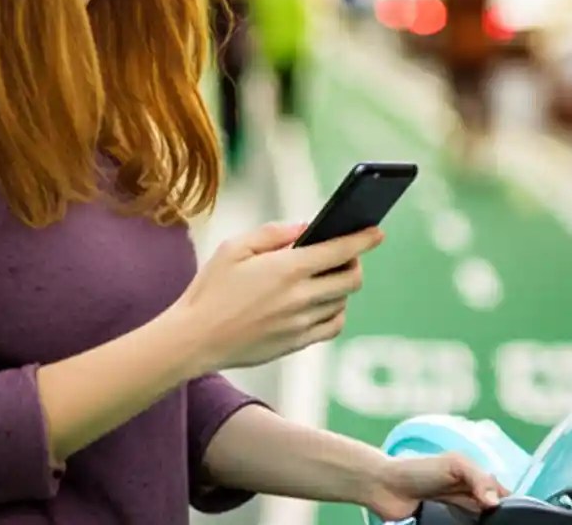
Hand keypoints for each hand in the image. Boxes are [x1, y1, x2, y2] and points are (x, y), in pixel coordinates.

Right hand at [173, 222, 383, 371]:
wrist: (194, 339)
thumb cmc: (210, 289)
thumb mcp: (234, 248)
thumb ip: (273, 233)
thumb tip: (306, 227)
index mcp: (287, 268)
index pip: (341, 250)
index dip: (364, 238)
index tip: (377, 231)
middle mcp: (300, 298)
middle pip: (351, 278)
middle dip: (354, 262)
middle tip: (343, 254)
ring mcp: (301, 324)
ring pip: (342, 302)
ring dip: (340, 286)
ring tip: (325, 277)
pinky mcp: (297, 344)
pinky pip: (332, 326)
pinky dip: (335, 312)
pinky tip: (322, 303)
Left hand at [366, 454, 507, 521]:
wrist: (386, 486)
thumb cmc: (419, 469)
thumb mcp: (454, 465)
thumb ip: (479, 479)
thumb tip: (495, 502)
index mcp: (475, 481)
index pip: (502, 496)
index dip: (509, 505)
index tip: (513, 514)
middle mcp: (469, 500)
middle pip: (491, 514)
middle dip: (495, 519)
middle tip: (491, 521)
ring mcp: (457, 516)